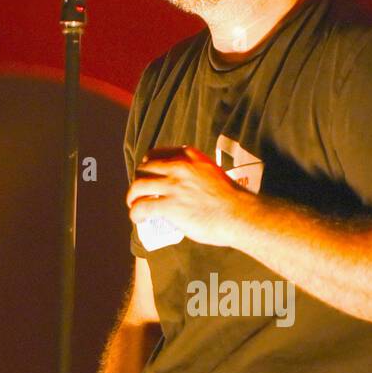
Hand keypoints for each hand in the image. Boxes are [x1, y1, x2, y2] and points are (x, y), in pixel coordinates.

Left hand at [126, 145, 248, 246]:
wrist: (239, 214)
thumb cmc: (233, 200)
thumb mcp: (214, 175)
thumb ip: (198, 176)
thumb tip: (188, 190)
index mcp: (191, 157)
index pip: (160, 153)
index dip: (150, 163)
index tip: (148, 171)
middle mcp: (179, 167)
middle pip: (145, 168)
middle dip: (139, 179)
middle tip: (140, 191)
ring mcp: (173, 186)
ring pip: (138, 186)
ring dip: (132, 196)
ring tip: (133, 204)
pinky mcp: (168, 205)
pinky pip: (141, 207)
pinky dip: (135, 213)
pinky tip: (138, 218)